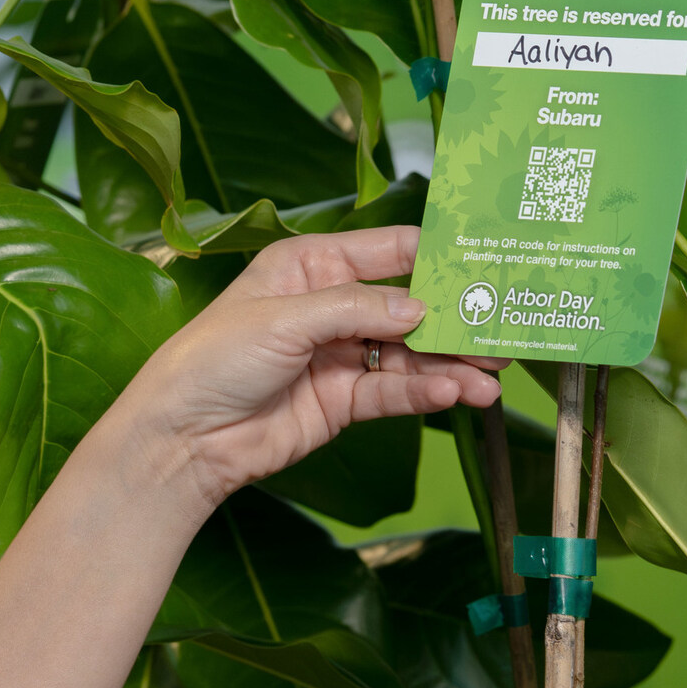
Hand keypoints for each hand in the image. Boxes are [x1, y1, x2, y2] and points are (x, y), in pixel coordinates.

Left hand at [106, 226, 508, 513]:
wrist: (183, 437)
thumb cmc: (211, 359)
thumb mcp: (283, 319)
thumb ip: (357, 308)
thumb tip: (420, 306)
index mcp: (310, 265)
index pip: (388, 250)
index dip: (437, 255)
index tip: (486, 261)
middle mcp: (330, 305)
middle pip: (409, 305)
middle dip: (456, 317)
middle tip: (503, 325)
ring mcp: (339, 354)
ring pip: (409, 353)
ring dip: (451, 363)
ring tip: (491, 374)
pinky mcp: (343, 400)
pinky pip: (394, 390)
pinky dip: (425, 392)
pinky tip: (453, 393)